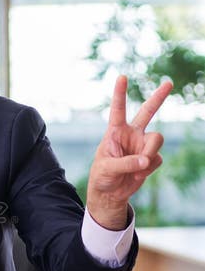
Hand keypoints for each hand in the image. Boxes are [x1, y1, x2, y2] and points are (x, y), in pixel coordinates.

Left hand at [86, 75, 172, 229]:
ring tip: (137, 168)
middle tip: (169, 83)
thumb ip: (126, 163)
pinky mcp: (150, 158)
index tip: (122, 76)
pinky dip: (148, 168)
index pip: (118, 109)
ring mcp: (142, 145)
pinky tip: (138, 174)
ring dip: (149, 154)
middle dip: (159, 97)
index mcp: (115, 132)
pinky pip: (157, 159)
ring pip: (157, 140)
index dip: (120, 93)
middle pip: (148, 111)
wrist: (110, 193)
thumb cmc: (101, 176)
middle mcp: (131, 134)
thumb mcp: (107, 168)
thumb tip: (146, 160)